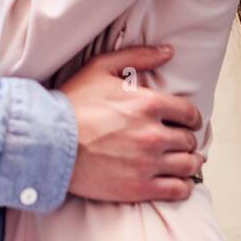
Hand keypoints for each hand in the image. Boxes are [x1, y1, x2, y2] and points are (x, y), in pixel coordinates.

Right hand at [59, 45, 206, 203]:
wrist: (49, 142)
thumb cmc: (72, 103)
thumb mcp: (101, 68)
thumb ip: (138, 56)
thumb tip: (169, 51)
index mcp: (148, 104)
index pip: (189, 113)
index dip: (191, 118)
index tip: (186, 122)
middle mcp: (153, 134)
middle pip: (189, 140)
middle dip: (186, 139)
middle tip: (178, 141)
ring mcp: (148, 163)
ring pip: (188, 165)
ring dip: (188, 162)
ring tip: (181, 161)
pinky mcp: (139, 187)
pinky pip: (177, 189)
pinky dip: (182, 186)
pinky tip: (175, 181)